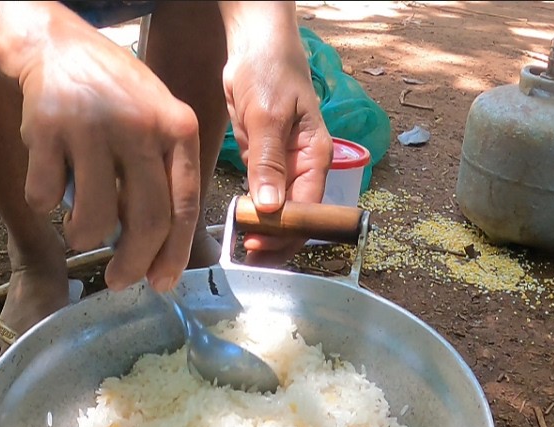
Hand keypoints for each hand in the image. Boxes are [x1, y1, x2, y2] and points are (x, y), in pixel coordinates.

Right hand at [17, 21, 199, 292]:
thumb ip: (162, 175)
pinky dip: (43, 202)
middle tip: (119, 281)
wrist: (56, 47)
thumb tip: (158, 250)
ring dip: (82, 237)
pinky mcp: (47, 130)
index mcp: (176, 127)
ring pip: (94, 219)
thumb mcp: (154, 122)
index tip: (161, 283)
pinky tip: (49, 179)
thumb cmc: (113, 96)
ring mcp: (92, 128)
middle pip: (146, 221)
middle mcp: (140, 126)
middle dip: (132, 264)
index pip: (184, 205)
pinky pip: (45, 198)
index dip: (172, 253)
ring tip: (78, 226)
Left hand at [223, 26, 332, 265]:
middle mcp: (303, 166)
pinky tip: (238, 225)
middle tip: (248, 253)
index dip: (287, 231)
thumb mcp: (267, 116)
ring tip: (242, 247)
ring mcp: (283, 166)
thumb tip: (271, 207)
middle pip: (297, 216)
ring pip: (278, 210)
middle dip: (277, 238)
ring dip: (264, 230)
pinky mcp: (262, 162)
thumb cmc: (270, 71)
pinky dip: (253, 213)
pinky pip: (262, 196)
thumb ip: (268, 162)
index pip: (308, 208)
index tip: (259, 242)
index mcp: (315, 156)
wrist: (255, 46)